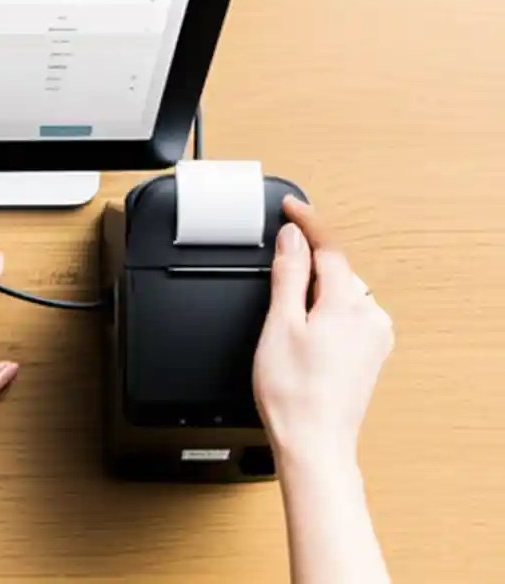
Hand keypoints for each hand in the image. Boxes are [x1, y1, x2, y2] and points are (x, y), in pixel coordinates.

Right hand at [254, 196, 394, 469]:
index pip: (329, 247)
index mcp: (347, 304)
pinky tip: (304, 329)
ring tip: (282, 312)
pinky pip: (348, 313)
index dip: (307, 222)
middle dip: (306, 260)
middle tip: (272, 264)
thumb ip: (288, 275)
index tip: (289, 206)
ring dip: (314, 288)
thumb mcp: (279, 324)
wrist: (313, 441)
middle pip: (335, 269)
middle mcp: (370, 316)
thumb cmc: (292, 393)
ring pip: (341, 292)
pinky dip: (325, 309)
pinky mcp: (372, 351)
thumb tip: (292, 239)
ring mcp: (375, 335)